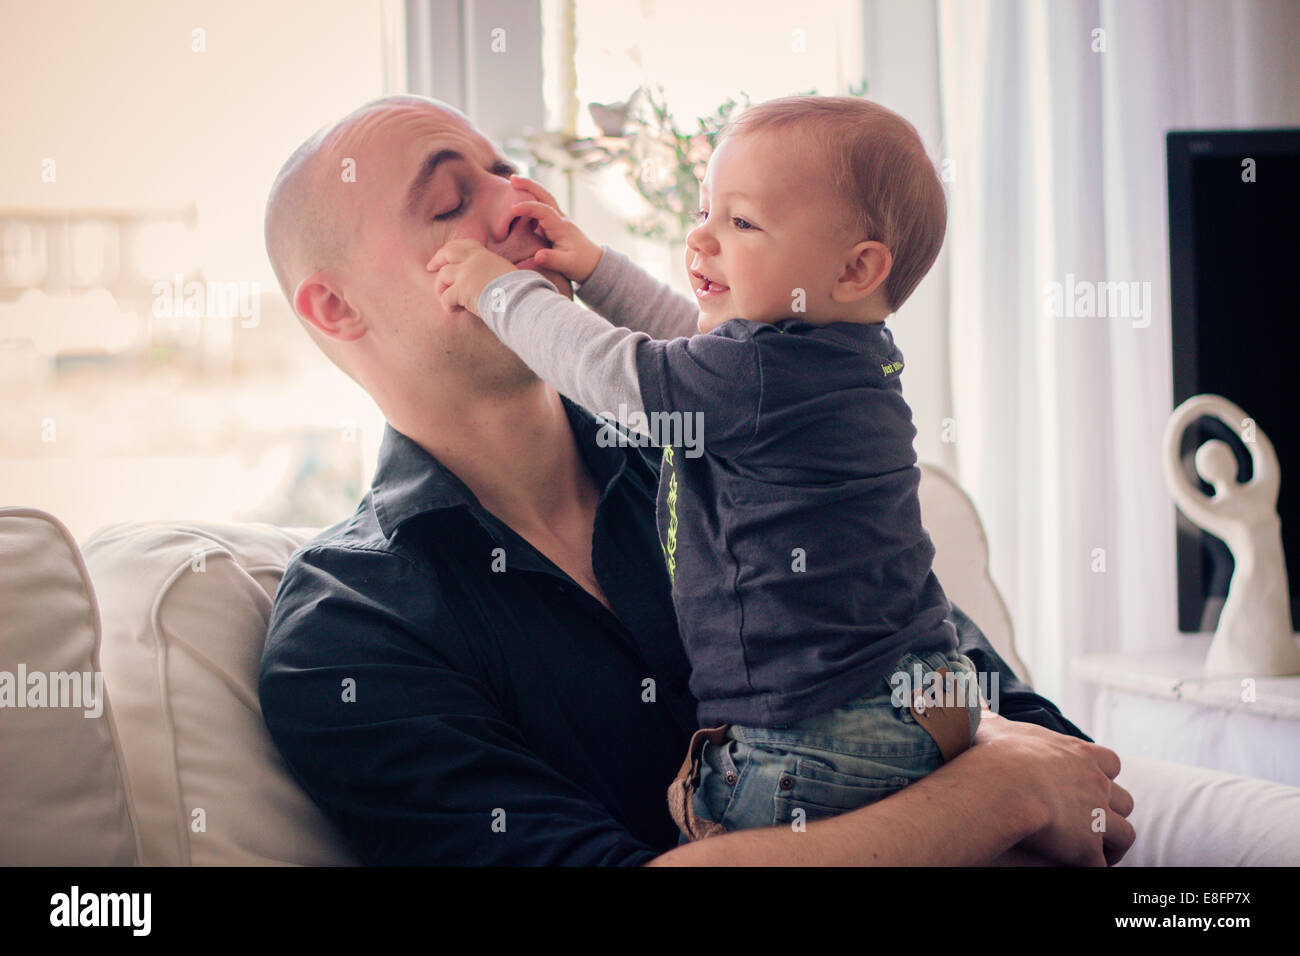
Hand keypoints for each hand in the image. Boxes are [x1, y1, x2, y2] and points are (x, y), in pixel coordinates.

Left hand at [426, 239, 516, 315]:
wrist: (519, 300)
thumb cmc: (518, 291)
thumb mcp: (504, 272)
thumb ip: (490, 269)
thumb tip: (484, 280)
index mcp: (484, 255)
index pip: (463, 244)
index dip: (451, 249)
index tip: (444, 257)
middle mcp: (473, 260)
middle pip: (447, 252)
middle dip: (436, 260)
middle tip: (430, 268)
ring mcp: (466, 274)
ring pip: (443, 276)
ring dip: (442, 289)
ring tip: (450, 300)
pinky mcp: (462, 290)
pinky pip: (445, 297)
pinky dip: (447, 305)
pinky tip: (456, 311)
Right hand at [507, 175, 602, 282]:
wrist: (593, 263)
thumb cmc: (581, 264)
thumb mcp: (567, 265)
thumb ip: (552, 260)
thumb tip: (538, 256)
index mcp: (561, 227)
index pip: (544, 211)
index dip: (529, 207)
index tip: (513, 208)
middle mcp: (560, 219)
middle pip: (545, 196)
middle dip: (529, 185)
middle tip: (512, 178)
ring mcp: (557, 220)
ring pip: (543, 199)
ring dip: (529, 189)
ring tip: (512, 183)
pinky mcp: (553, 224)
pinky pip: (540, 207)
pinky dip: (530, 200)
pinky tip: (518, 199)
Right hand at [976, 710, 1134, 865]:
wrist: (1001, 786)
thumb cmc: (994, 754)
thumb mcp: (993, 727)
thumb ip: (991, 718)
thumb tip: (974, 704)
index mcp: (1079, 754)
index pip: (1110, 762)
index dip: (1102, 774)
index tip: (1086, 783)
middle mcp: (1096, 784)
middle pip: (1124, 800)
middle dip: (1112, 811)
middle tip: (1092, 821)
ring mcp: (1096, 817)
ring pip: (1124, 834)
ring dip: (1112, 844)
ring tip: (1095, 852)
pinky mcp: (1087, 848)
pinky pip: (1101, 864)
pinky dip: (1093, 866)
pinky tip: (1077, 866)